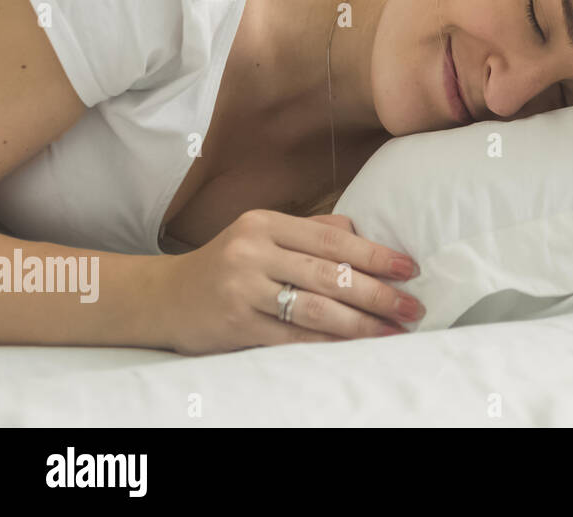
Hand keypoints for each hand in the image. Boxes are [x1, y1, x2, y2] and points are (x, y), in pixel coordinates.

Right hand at [152, 209, 424, 354]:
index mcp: (265, 223)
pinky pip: (293, 338)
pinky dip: (329, 344)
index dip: (376, 255)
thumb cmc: (227, 263)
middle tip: (412, 307)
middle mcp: (253, 252)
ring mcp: (242, 289)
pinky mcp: (236, 325)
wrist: (161, 297)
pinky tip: (355, 347)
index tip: (410, 268)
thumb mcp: (261, 234)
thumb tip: (366, 235)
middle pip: (330, 275)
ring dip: (361, 324)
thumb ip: (311, 231)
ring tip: (393, 331)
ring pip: (316, 309)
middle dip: (378, 294)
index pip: (333, 240)